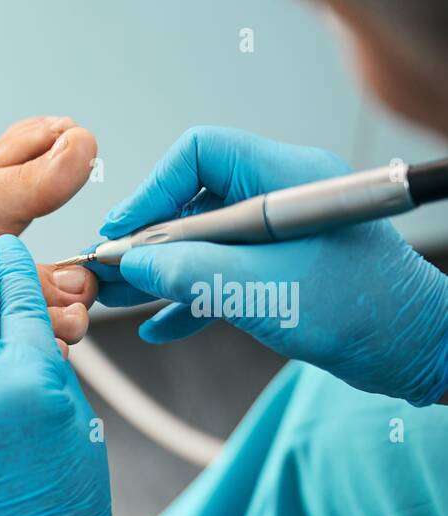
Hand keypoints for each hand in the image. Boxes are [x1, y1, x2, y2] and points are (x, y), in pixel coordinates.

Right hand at [91, 126, 447, 405]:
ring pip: (201, 242)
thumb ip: (191, 273)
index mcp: (284, 178)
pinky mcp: (281, 271)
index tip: (121, 234)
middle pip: (193, 201)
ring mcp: (280, 236)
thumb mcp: (263, 290)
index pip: (199, 155)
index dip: (153, 191)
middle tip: (106, 272)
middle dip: (145, 240)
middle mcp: (279, 197)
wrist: (416, 352)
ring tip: (117, 299)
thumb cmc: (360, 312)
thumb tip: (130, 263)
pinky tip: (161, 326)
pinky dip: (189, 298)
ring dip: (159, 273)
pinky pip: (221, 274)